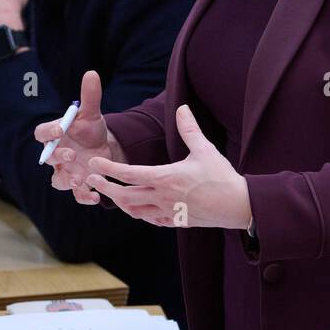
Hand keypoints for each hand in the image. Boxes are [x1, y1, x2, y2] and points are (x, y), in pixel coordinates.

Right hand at [34, 70, 123, 205]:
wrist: (105, 148)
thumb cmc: (91, 130)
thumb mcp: (92, 113)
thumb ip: (90, 96)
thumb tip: (91, 73)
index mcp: (56, 135)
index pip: (42, 134)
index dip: (48, 132)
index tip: (60, 129)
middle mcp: (57, 155)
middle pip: (49, 159)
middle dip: (58, 158)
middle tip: (71, 154)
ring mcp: (67, 171)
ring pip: (58, 181)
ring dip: (67, 180)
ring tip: (80, 178)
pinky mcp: (79, 185)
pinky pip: (76, 195)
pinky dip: (84, 197)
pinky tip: (97, 196)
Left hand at [84, 104, 250, 229]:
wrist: (238, 206)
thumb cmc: (222, 177)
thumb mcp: (205, 149)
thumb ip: (189, 129)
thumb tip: (181, 108)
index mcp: (166, 178)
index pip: (129, 174)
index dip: (109, 169)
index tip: (95, 164)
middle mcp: (162, 197)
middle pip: (125, 196)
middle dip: (106, 188)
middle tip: (91, 181)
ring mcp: (168, 212)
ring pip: (135, 211)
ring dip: (121, 203)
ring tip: (111, 194)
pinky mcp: (176, 221)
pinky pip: (151, 219)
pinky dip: (140, 213)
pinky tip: (137, 208)